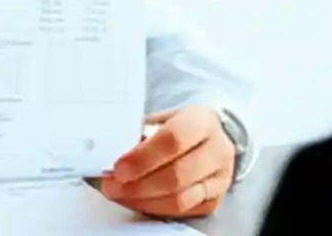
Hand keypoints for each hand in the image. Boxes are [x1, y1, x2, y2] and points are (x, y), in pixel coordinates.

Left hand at [100, 106, 234, 218]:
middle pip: (177, 175)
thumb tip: (111, 156)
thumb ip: (139, 135)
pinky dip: (154, 208)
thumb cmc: (178, 125)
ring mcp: (220, 177)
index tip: (119, 168)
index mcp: (203, 120)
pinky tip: (136, 200)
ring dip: (143, 200)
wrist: (207, 137)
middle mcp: (218, 149)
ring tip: (120, 194)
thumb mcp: (160, 119)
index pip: (174, 140)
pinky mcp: (214, 199)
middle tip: (112, 185)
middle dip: (138, 184)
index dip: (143, 157)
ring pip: (180, 199)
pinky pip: (182, 212)